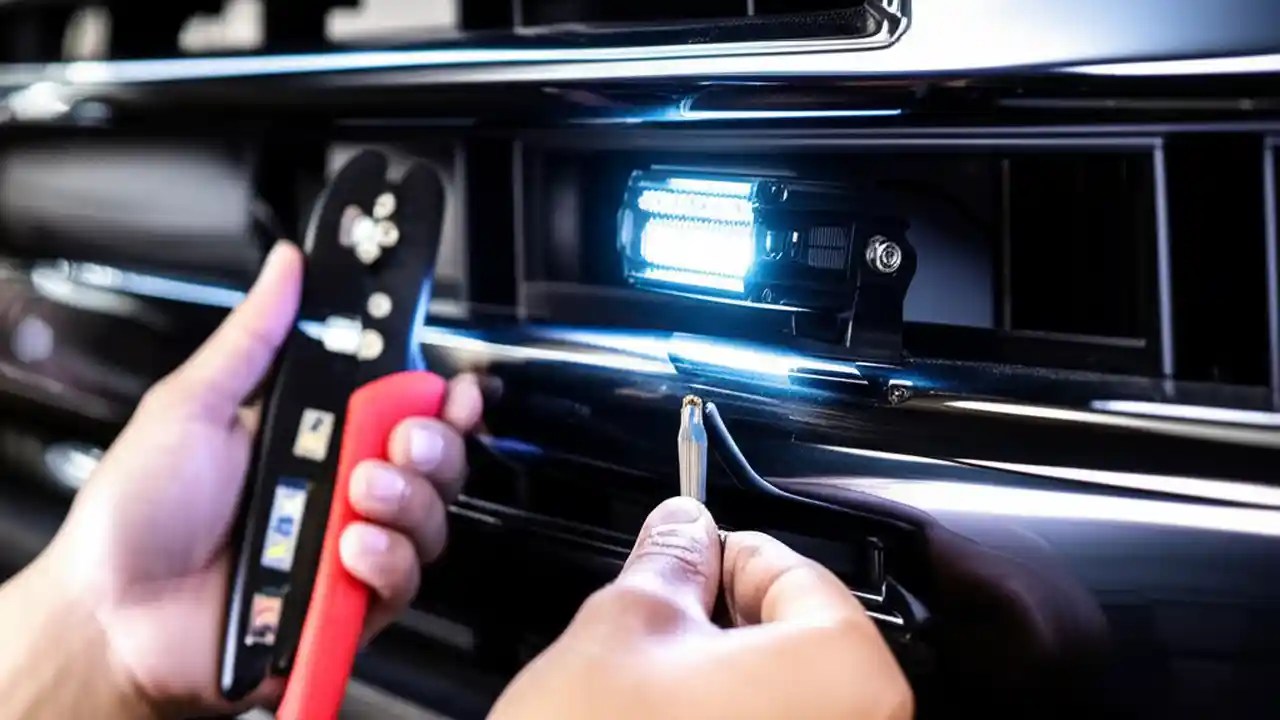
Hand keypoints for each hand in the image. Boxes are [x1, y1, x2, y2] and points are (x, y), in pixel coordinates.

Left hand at [26, 242, 482, 715]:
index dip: (439, 397)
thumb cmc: (134, 515)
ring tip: (357, 494)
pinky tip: (348, 548)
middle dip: (435, 443)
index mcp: (315, 438)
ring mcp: (347, 549)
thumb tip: (286, 266)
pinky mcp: (346, 607)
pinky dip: (385, 561)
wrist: (109, 611)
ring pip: (430, 520)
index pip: (403, 409)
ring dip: (406, 499)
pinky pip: (402, 581)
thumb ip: (253, 336)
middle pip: (435, 462)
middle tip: (401, 440)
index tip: (451, 388)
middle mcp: (340, 493)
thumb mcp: (192, 405)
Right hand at [489, 498, 912, 719]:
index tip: (682, 555)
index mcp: (848, 676)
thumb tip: (683, 526)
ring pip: (784, 704)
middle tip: (656, 622)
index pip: (797, 575)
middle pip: (800, 646)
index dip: (726, 555)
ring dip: (725, 687)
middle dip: (724, 625)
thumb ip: (669, 562)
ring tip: (648, 693)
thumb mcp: (625, 628)